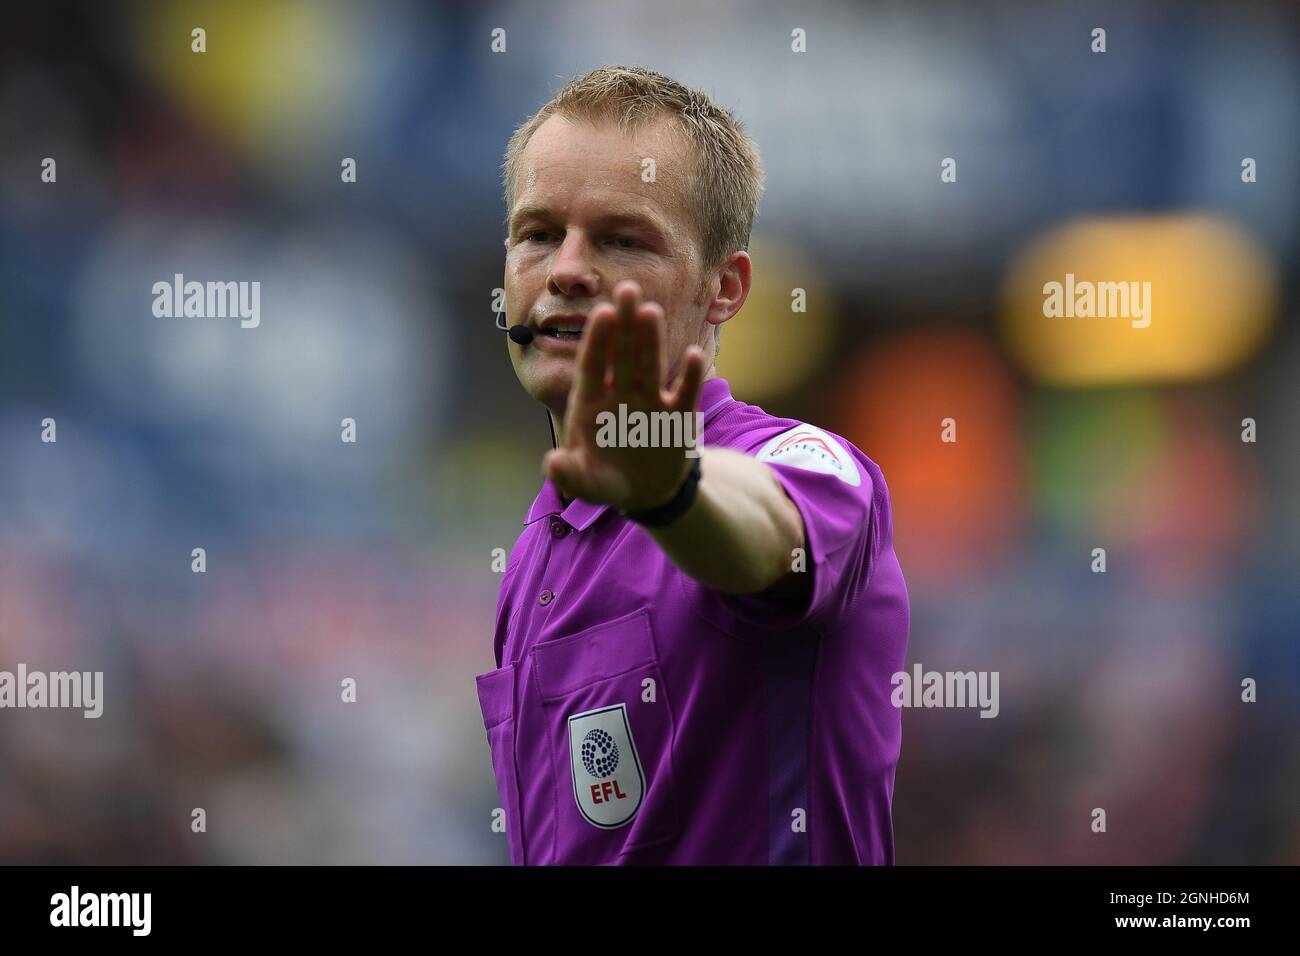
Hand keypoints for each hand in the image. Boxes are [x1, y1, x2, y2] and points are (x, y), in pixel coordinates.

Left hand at [543, 279, 706, 510]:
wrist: (645, 492)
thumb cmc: (606, 479)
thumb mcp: (585, 483)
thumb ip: (568, 474)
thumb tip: (552, 464)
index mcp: (592, 403)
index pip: (593, 366)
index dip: (598, 340)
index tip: (602, 313)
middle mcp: (620, 395)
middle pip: (622, 355)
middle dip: (624, 324)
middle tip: (627, 288)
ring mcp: (649, 403)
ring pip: (650, 366)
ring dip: (652, 340)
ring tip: (651, 311)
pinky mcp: (676, 417)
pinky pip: (684, 394)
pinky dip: (690, 377)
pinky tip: (694, 355)